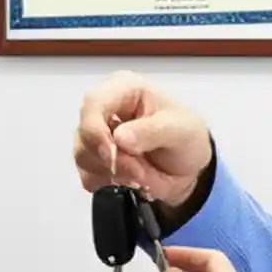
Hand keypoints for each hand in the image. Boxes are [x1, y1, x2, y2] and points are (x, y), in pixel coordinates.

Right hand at [73, 71, 211, 207]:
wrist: (188, 166)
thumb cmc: (186, 136)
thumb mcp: (181, 130)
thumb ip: (152, 131)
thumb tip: (119, 138)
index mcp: (123, 88)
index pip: (93, 102)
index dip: (95, 130)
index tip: (111, 155)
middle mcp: (104, 108)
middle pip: (84, 134)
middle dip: (110, 159)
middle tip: (139, 172)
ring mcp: (96, 134)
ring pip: (83, 157)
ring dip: (113, 172)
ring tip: (142, 174)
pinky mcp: (94, 159)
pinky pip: (87, 176)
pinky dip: (108, 183)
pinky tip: (130, 180)